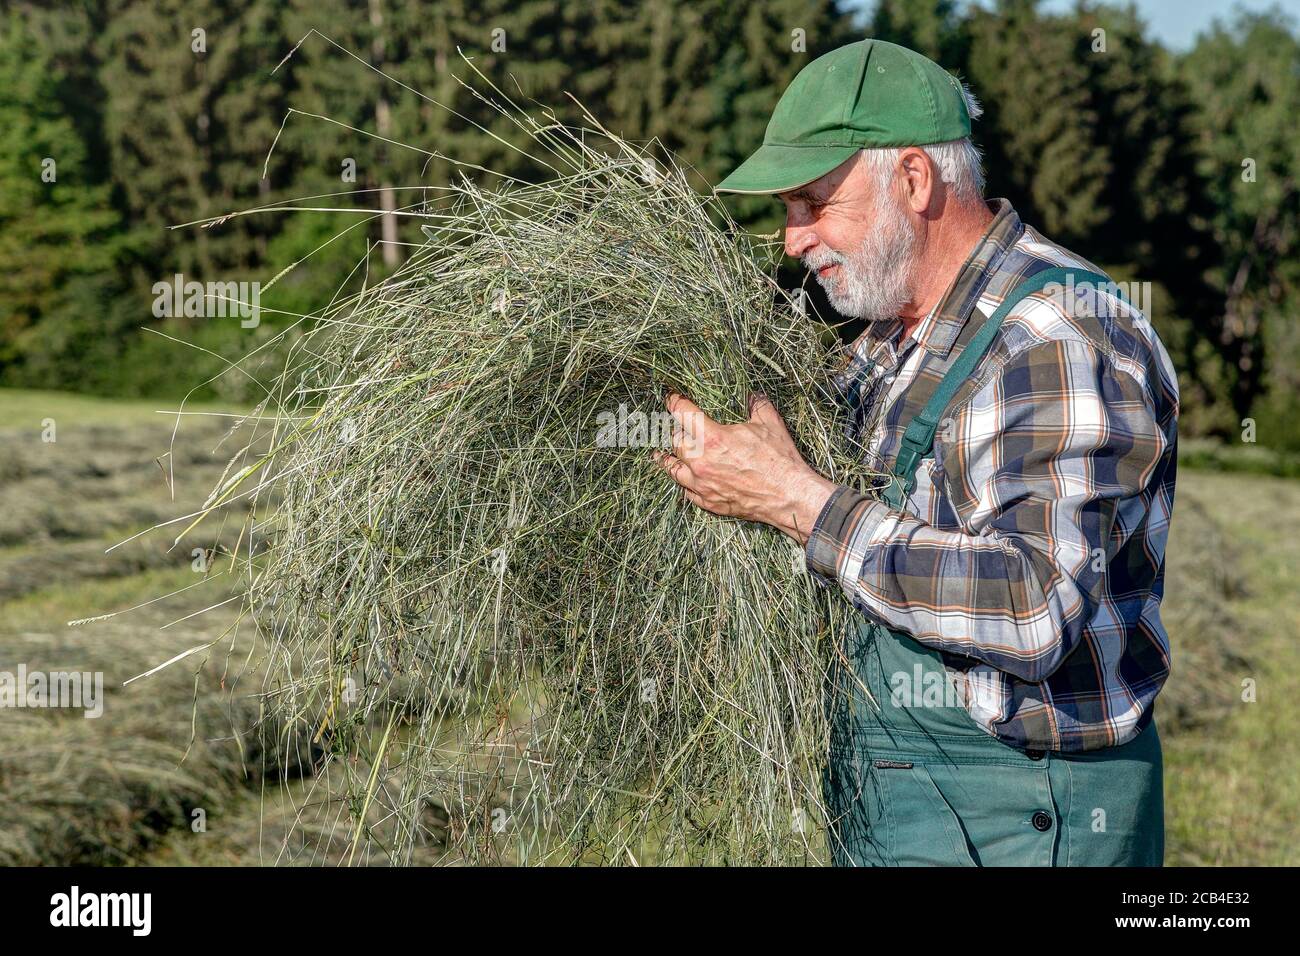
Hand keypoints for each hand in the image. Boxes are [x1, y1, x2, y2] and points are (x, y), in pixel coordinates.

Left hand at [653, 392, 837, 545]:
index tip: (671, 399)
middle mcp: (701, 461)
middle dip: (676, 431)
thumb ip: (756, 405)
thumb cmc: (780, 459)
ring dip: (668, 459)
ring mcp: (702, 484)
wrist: (789, 496)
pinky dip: (684, 484)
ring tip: (660, 455)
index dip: (675, 403)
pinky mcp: (709, 502)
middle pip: (676, 441)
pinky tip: (684, 480)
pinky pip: (687, 492)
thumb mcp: (769, 423)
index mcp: (712, 438)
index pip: (683, 414)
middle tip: (677, 427)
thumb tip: (753, 394)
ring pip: (674, 469)